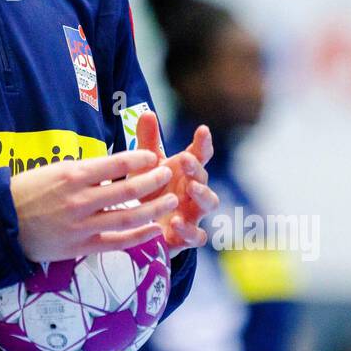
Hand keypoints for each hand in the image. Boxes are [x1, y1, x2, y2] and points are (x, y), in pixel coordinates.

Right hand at [11, 148, 176, 263]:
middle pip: (128, 190)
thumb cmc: (25, 192)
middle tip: (168, 174)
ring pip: (128, 217)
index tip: (152, 157)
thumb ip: (84, 172)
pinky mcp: (80, 247)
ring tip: (171, 199)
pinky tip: (154, 229)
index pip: (117, 164)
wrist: (0, 224)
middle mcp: (80, 200)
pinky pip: (117, 243)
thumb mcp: (53, 170)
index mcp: (73, 175)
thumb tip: (114, 167)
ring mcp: (82, 225)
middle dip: (153, 181)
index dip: (140, 160)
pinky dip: (139, 237)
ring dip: (154, 208)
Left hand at [133, 111, 216, 259]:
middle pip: (203, 178)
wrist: (141, 226)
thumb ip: (147, 141)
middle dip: (197, 168)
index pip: (199, 155)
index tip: (202, 130)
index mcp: (185, 172)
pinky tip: (177, 223)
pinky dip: (189, 231)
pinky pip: (196, 236)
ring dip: (202, 195)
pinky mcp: (185, 238)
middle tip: (186, 159)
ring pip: (209, 204)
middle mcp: (192, 191)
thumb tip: (147, 112)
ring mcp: (192, 214)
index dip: (203, 143)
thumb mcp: (144, 165)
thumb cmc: (149, 190)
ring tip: (191, 188)